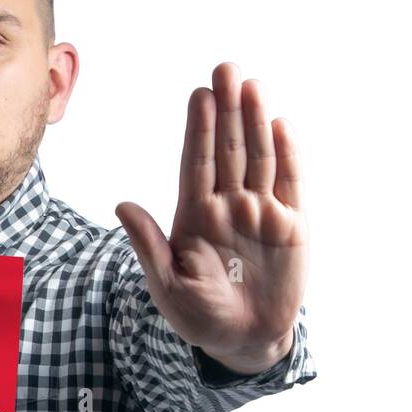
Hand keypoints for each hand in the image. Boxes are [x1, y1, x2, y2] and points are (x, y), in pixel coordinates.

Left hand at [114, 62, 307, 374]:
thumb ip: (149, 245)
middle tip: (226, 69)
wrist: (242, 342)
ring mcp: (260, 212)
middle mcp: (228, 205)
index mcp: (194, 214)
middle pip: (229, 149)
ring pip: (259, 158)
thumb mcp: (167, 286)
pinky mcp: (290, 226)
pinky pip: (290, 184)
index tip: (199, 94)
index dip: (199, 129)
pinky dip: (289, 156)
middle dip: (227, 110)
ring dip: (256, 122)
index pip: (197, 162)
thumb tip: (121, 206)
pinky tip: (282, 124)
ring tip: (253, 86)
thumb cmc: (199, 316)